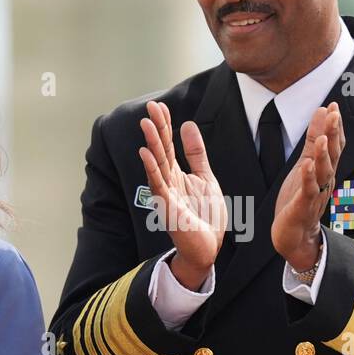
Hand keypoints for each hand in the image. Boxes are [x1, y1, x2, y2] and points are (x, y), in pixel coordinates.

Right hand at [138, 100, 226, 289]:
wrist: (208, 248)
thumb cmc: (206, 217)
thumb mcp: (206, 178)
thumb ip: (196, 154)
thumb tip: (187, 124)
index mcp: (177, 175)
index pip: (169, 145)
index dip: (165, 125)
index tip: (160, 105)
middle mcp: (168, 182)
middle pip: (161, 151)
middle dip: (156, 129)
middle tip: (150, 107)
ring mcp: (166, 195)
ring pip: (157, 165)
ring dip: (152, 144)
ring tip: (146, 124)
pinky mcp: (167, 208)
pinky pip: (158, 185)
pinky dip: (151, 169)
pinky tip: (145, 153)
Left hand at [273, 102, 344, 269]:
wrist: (295, 236)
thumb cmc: (300, 200)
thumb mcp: (305, 165)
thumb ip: (313, 140)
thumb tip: (322, 112)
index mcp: (325, 170)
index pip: (334, 145)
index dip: (334, 126)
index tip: (333, 105)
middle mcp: (324, 181)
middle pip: (332, 155)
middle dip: (333, 134)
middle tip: (334, 114)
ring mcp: (315, 194)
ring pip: (323, 172)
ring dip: (323, 155)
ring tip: (323, 138)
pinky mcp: (303, 207)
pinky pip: (308, 191)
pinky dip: (308, 178)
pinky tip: (306, 165)